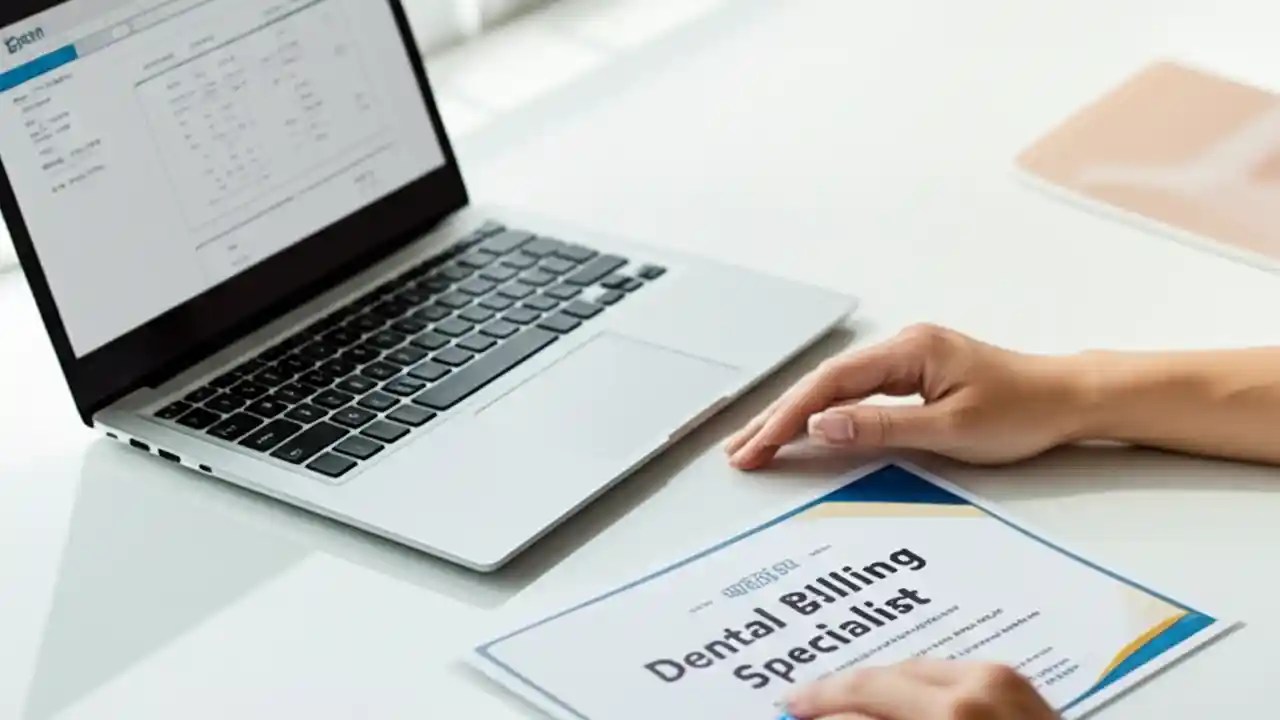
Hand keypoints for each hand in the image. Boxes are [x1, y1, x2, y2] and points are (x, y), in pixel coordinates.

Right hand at [726, 324, 1088, 468]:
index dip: (789, 417)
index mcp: (908, 351)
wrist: (1068, 398)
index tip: (759, 446)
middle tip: (740, 450)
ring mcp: (906, 359)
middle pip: (823, 382)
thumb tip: (823, 424)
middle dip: (777, 416)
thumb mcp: (951, 428)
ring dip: (794, 414)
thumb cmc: (1022, 411)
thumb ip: (882, 427)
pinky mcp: (913, 375)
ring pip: (834, 387)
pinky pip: (854, 391)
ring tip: (756, 440)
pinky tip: (803, 425)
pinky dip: (824, 411)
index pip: (830, 385)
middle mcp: (902, 347)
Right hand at [786, 659, 1057, 719]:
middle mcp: (968, 696)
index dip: (818, 717)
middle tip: (798, 706)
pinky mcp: (1014, 680)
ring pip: (904, 668)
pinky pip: (942, 669)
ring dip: (868, 685)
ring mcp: (995, 682)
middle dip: (829, 696)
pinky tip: (892, 694)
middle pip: (873, 683)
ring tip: (838, 699)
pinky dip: (909, 681)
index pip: (855, 714)